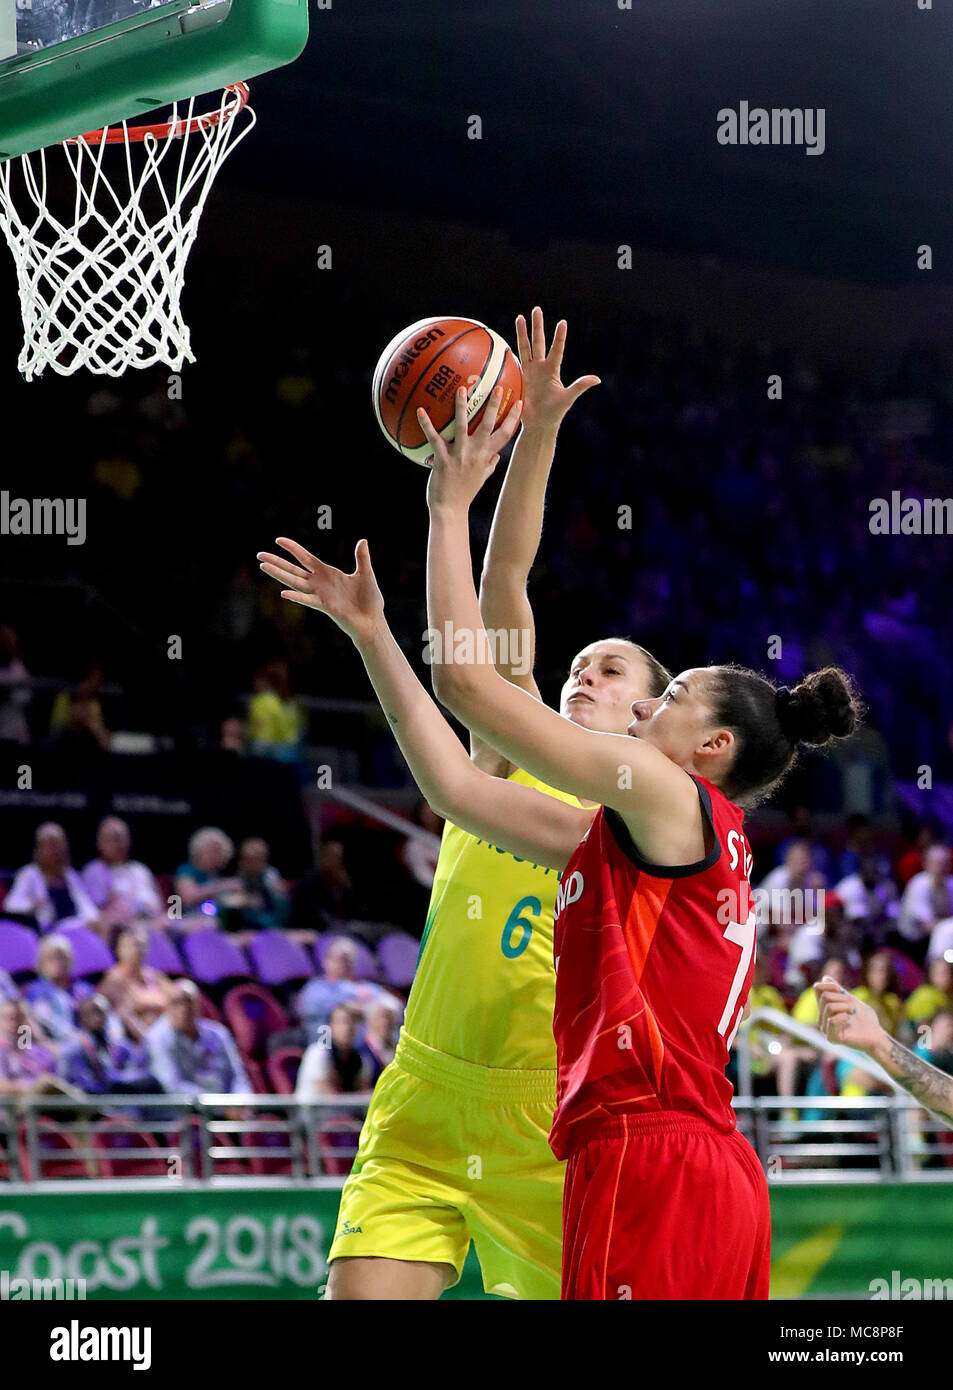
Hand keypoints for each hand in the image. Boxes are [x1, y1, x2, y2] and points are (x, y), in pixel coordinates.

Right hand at [257, 536, 384, 644]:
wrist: (373, 620)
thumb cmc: (369, 600)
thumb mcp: (366, 574)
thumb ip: (362, 558)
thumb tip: (363, 540)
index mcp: (327, 573)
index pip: (305, 557)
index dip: (292, 548)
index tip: (278, 540)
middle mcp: (319, 583)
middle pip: (293, 569)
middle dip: (276, 561)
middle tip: (259, 555)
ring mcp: (320, 594)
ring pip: (295, 582)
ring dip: (279, 574)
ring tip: (263, 567)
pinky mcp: (325, 605)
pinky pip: (307, 600)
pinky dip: (296, 596)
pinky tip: (283, 592)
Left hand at [419, 385, 522, 509]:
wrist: (450, 509)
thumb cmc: (465, 494)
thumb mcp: (482, 479)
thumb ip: (490, 465)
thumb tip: (498, 455)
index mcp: (486, 457)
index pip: (505, 435)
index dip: (513, 419)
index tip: (519, 403)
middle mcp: (475, 454)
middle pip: (488, 425)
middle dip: (494, 406)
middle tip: (498, 387)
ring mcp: (459, 456)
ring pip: (462, 426)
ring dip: (461, 407)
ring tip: (461, 389)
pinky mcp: (442, 459)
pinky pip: (434, 438)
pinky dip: (426, 424)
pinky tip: (420, 410)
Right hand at [515, 307, 599, 431]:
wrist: (538, 425)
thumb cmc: (554, 413)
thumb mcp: (568, 398)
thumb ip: (580, 386)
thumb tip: (597, 379)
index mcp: (553, 370)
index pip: (557, 349)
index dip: (559, 337)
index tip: (562, 322)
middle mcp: (540, 368)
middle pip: (538, 343)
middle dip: (537, 326)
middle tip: (536, 310)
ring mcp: (529, 372)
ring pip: (524, 348)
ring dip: (522, 333)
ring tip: (520, 317)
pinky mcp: (518, 378)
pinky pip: (513, 363)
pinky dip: (508, 353)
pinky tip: (503, 341)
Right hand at [813, 977, 884, 1055]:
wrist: (876, 1035)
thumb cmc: (866, 1019)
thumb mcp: (851, 1000)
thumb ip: (838, 990)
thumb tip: (825, 978)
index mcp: (825, 1008)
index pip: (818, 989)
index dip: (831, 985)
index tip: (844, 992)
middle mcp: (822, 1018)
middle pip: (825, 996)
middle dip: (842, 998)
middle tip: (853, 1007)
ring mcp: (825, 1028)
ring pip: (829, 1007)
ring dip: (846, 1007)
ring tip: (853, 1013)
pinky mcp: (831, 1038)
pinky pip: (832, 1020)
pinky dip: (844, 1016)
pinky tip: (850, 1021)